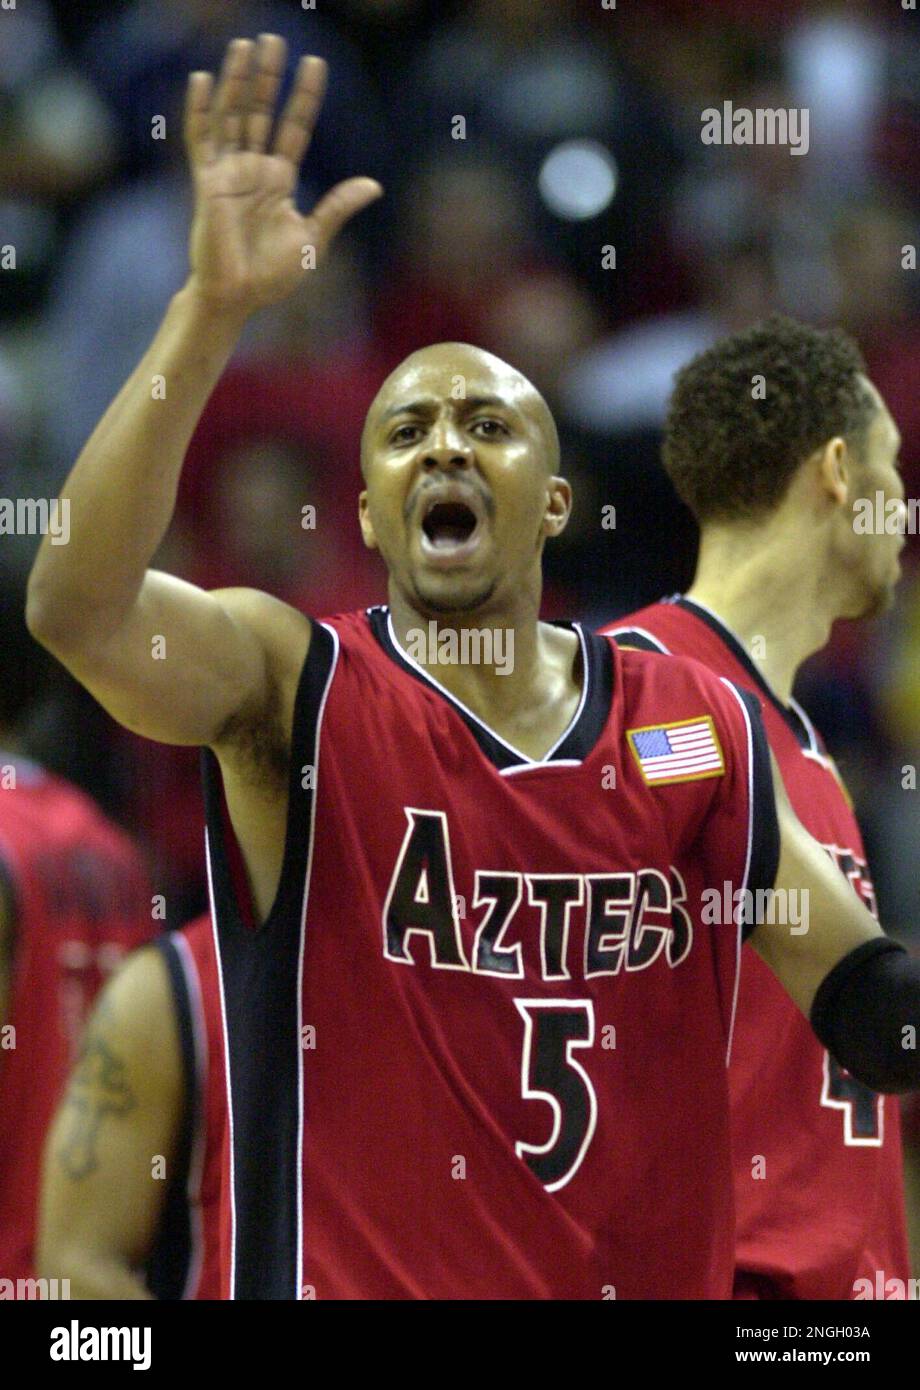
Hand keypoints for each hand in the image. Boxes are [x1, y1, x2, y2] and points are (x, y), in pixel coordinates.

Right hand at [184, 35, 381, 315]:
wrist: (238, 298)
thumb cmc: (272, 276)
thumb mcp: (313, 239)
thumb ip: (337, 207)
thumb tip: (374, 184)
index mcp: (279, 180)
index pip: (294, 127)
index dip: (304, 96)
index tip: (316, 64)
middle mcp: (253, 169)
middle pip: (260, 111)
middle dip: (268, 76)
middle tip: (274, 39)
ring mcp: (228, 172)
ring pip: (232, 115)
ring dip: (237, 81)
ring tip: (244, 45)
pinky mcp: (207, 183)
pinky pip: (200, 139)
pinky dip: (201, 110)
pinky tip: (203, 79)